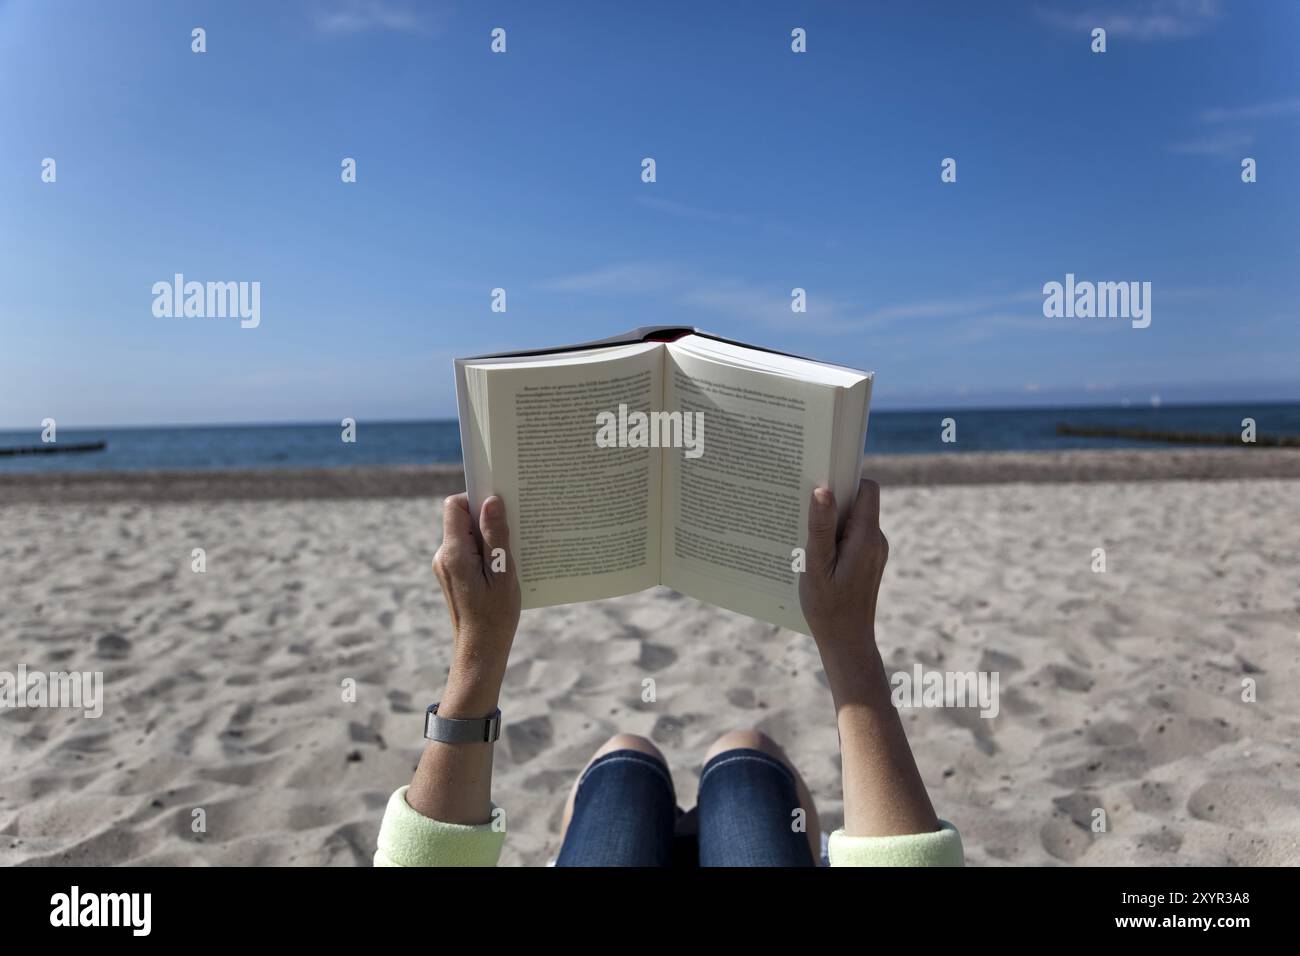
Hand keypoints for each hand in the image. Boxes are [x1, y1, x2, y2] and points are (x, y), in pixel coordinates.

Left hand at [432, 494, 520, 712]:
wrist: (480, 650)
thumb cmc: (496, 615)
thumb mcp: (502, 573)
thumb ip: (495, 535)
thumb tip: (491, 502)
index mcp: (454, 553)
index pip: (455, 505)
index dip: (476, 499)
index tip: (501, 505)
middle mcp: (444, 556)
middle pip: (461, 519)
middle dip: (487, 519)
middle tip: (513, 530)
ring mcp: (446, 566)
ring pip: (467, 535)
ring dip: (489, 538)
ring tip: (511, 555)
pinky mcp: (453, 574)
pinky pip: (468, 551)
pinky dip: (485, 552)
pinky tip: (503, 568)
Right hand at [799, 480, 887, 651]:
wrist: (847, 642)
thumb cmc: (827, 607)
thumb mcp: (816, 565)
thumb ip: (820, 527)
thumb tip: (822, 490)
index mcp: (866, 537)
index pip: (867, 489)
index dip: (846, 480)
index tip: (820, 481)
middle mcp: (876, 539)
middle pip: (859, 501)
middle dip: (833, 501)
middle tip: (804, 511)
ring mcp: (874, 550)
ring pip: (854, 519)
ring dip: (831, 522)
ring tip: (807, 541)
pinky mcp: (868, 560)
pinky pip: (852, 536)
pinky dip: (835, 538)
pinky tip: (817, 556)